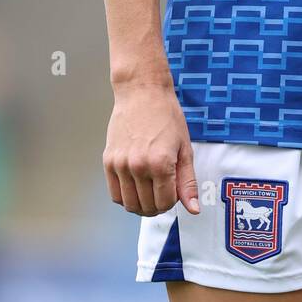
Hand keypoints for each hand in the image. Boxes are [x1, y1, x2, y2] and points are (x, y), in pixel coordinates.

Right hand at [103, 72, 199, 217]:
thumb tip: (193, 208)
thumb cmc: (166, 116)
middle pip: (147, 206)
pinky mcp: (108, 161)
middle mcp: (138, 166)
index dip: (172, 203)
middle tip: (162, 196)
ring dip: (141, 206)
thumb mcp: (184, 148)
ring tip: (149, 194)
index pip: (165, 203)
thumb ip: (187, 181)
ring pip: (129, 204)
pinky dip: (125, 197)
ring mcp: (121, 164)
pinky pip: (114, 194)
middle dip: (157, 207)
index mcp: (161, 164)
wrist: (142, 93)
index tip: (174, 194)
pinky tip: (135, 188)